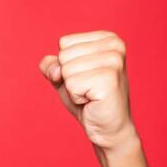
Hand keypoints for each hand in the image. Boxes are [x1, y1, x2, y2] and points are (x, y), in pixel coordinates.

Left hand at [38, 31, 135, 150]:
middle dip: (68, 78)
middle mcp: (115, 45)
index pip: (65, 42)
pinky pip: (71, 84)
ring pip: (66, 70)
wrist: (106, 128)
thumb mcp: (64, 77)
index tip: (84, 77)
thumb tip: (54, 69)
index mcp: (107, 38)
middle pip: (64, 55)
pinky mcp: (109, 79)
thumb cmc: (87, 100)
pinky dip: (76, 97)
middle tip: (87, 89)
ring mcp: (114, 61)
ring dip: (72, 89)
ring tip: (90, 95)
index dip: (66, 65)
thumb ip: (51, 65)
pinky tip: (92, 101)